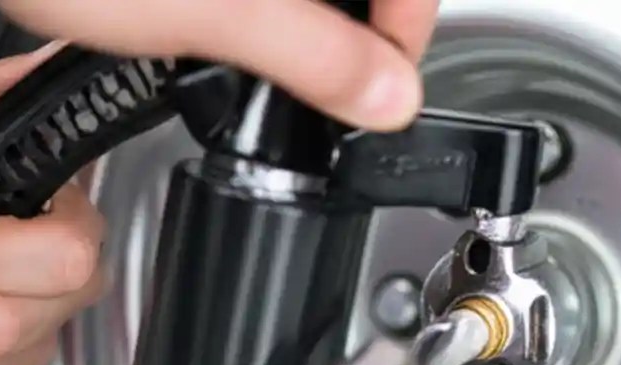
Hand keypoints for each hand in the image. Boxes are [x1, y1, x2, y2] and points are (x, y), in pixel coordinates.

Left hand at [0, 0, 438, 130]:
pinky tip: (234, 36)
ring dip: (315, 31)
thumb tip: (388, 98)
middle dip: (360, 40)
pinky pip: (270, 0)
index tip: (384, 91)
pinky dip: (270, 19)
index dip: (409, 41)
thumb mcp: (211, 18)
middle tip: (333, 92)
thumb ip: (314, 58)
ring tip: (277, 66)